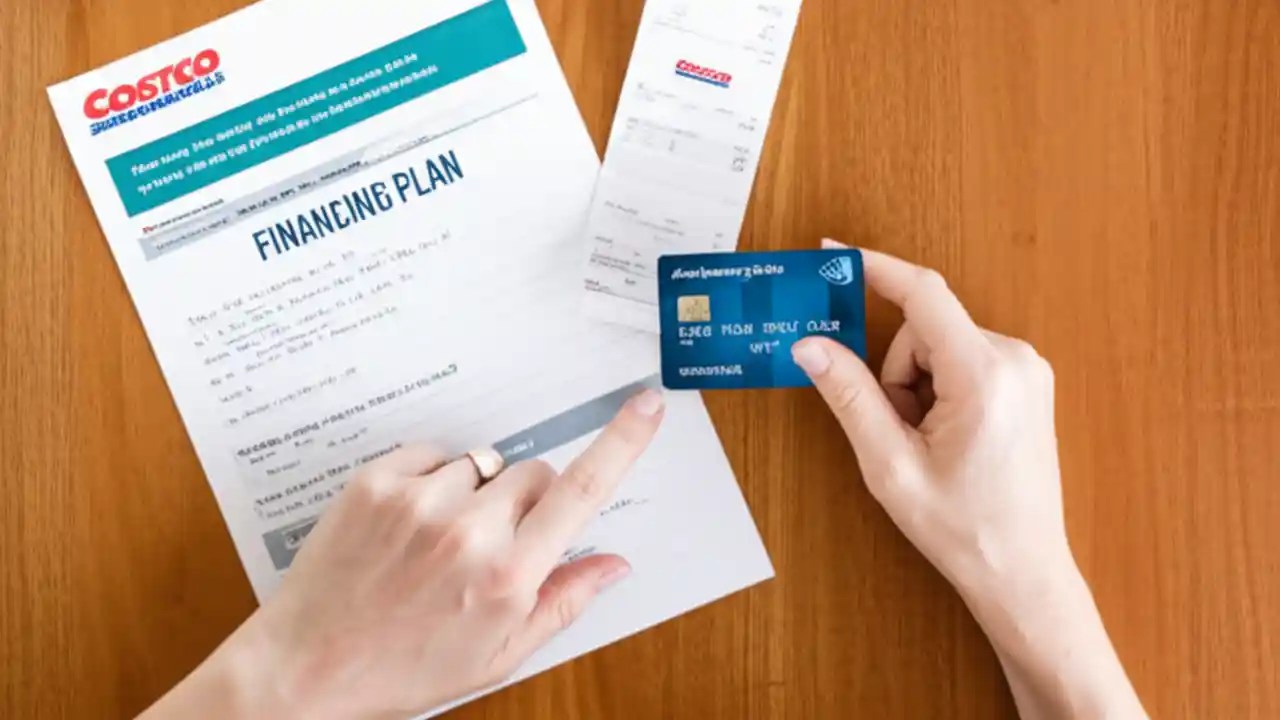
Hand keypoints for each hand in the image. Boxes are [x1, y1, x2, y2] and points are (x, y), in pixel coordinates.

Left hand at [142, 390, 664, 719]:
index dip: (622, 443)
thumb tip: (615, 562)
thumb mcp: (499, 655)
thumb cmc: (404, 668)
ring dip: (472, 492)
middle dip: (526, 501)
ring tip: (435, 540)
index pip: (581, 493)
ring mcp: (418, 502)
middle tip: (492, 542)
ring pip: (481, 465)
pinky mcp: (376, 482)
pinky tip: (407, 524)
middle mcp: (468, 533)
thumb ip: (564, 601)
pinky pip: (431, 454)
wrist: (307, 667)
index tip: (647, 405)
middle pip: (533, 473)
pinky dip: (428, 479)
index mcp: (508, 578)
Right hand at [792, 244, 1067, 594]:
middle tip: (898, 433)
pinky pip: (963, 361)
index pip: (922, 294)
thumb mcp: (890, 464)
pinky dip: (940, 391)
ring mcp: (1027, 370)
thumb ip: (849, 396)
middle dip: (896, 374)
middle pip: (924, 329)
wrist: (1022, 571)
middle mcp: (1015, 359)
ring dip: (917, 387)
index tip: (833, 254)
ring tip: (926, 444)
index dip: (874, 268)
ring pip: (940, 347)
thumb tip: (810, 346)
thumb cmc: (963, 527)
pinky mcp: (1027, 382)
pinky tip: (946, 438)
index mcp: (984, 375)